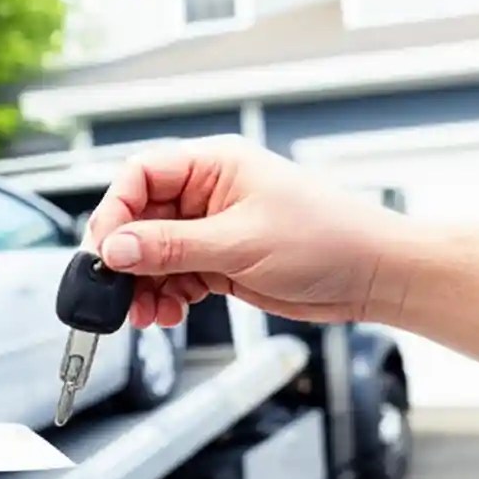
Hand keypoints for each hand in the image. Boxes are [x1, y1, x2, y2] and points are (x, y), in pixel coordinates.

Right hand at [82, 135, 415, 326]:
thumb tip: (117, 249)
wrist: (372, 275)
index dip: (116, 210)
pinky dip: (166, 296)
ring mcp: (213, 229)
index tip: (105, 249)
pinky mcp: (221, 261)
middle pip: (142, 218)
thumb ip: (171, 247)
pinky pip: (175, 276)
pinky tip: (169, 313)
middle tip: (117, 289)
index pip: (141, 175)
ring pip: (154, 254)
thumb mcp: (239, 243)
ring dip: (144, 284)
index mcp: (214, 165)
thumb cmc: (328, 238)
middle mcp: (208, 193)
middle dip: (127, 258)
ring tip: (146, 313)